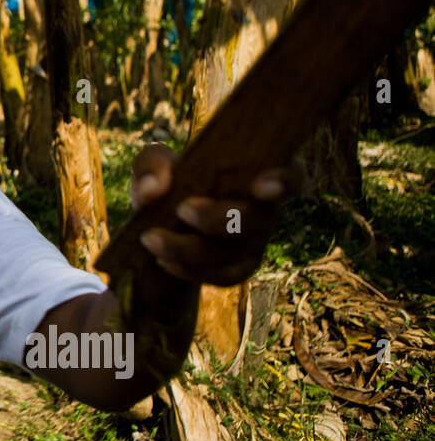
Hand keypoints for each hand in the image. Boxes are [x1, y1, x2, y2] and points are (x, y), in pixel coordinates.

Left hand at [129, 143, 300, 285]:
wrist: (163, 222)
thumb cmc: (170, 181)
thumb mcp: (154, 164)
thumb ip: (152, 165)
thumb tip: (154, 188)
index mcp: (256, 173)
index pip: (290, 177)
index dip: (283, 182)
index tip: (260, 185)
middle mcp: (265, 208)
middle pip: (257, 218)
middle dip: (218, 218)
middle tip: (180, 210)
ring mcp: (256, 241)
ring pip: (235, 251)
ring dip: (190, 248)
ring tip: (151, 238)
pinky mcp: (241, 267)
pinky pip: (225, 276)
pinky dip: (191, 271)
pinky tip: (162, 261)